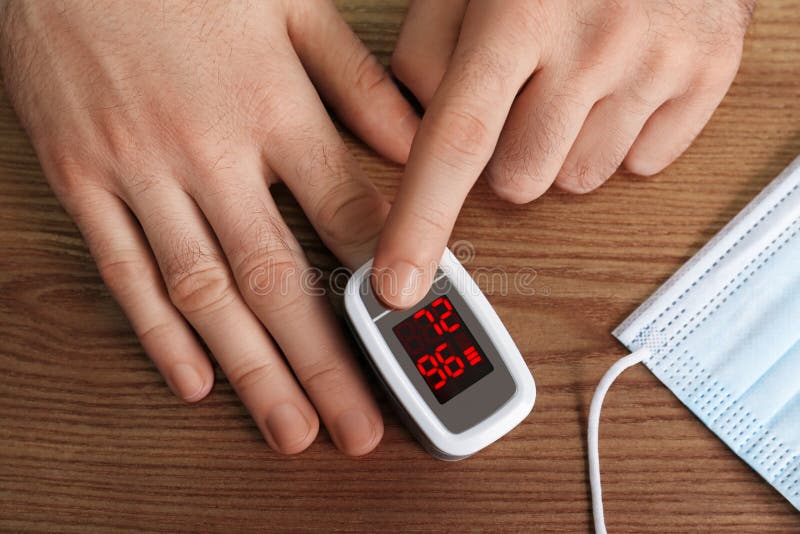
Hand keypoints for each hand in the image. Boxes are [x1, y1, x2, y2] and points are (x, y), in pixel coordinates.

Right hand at [0, 0, 418, 454]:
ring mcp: (137, 170)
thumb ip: (356, 82)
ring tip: (289, 426)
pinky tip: (195, 381)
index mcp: (270, 101)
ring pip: (203, 292)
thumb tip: (414, 146)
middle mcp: (207, 148)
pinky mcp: (80, 179)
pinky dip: (159, 333)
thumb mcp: (292, 3)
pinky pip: (124, 271)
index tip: (412, 331)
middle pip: (277, 276)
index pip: (346, 209)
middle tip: (354, 427)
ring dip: (250, 370)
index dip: (386, 276)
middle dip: (323, 361)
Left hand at [373, 0, 753, 307]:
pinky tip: (616, 86)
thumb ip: (427, 53)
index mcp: (518, 13)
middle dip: (507, 162)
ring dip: (562, 150)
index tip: (399, 281)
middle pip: (521, 181)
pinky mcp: (709, 72)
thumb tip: (418, 135)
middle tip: (520, 102)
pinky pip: (645, 163)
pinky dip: (620, 139)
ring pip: (580, 180)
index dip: (421, 222)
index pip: (455, 143)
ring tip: (572, 84)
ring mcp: (659, 61)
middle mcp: (593, 44)